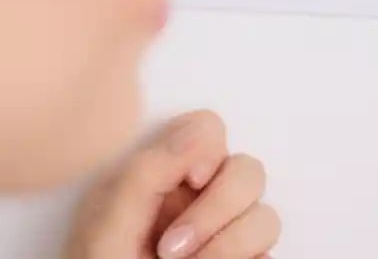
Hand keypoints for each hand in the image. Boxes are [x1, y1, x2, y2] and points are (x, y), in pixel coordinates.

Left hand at [65, 110, 280, 258]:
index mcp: (160, 181)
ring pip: (266, 217)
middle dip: (218, 210)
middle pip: (248, 171)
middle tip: (173, 250)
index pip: (209, 131)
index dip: (208, 150)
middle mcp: (196, 205)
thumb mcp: (107, 229)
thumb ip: (147, 174)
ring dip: (229, 248)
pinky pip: (270, 255)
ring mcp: (222, 240)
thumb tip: (203, 131)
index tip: (187, 181)